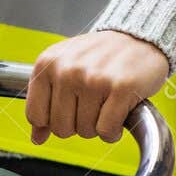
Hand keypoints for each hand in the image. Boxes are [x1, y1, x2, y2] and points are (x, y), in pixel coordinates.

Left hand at [25, 30, 169, 143]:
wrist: (140, 37)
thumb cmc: (101, 55)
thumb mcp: (64, 69)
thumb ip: (46, 103)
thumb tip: (37, 138)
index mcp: (47, 63)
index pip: (36, 116)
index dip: (53, 121)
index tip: (69, 110)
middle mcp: (67, 70)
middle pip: (61, 128)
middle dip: (78, 125)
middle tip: (92, 105)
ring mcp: (93, 79)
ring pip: (85, 131)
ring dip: (98, 126)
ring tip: (107, 103)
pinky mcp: (120, 88)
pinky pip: (106, 130)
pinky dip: (114, 131)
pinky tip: (119, 113)